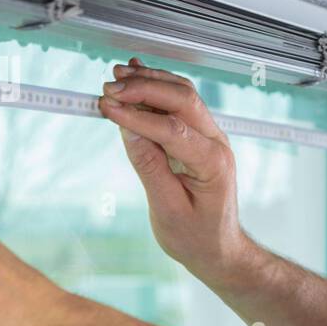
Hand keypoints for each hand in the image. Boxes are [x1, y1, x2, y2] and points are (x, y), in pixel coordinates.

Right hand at [98, 57, 260, 289]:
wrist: (219, 248)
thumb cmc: (197, 237)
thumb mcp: (167, 209)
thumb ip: (149, 167)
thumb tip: (128, 129)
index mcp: (213, 164)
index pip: (173, 129)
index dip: (137, 115)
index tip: (107, 107)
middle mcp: (217, 143)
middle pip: (182, 99)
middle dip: (145, 88)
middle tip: (109, 88)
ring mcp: (211, 136)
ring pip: (183, 94)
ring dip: (150, 82)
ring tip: (117, 77)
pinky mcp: (199, 136)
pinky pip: (179, 104)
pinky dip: (157, 88)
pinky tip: (135, 77)